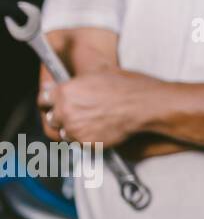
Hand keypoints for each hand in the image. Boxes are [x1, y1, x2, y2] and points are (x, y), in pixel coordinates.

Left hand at [37, 69, 158, 147]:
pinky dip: (86, 139)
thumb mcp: (99, 74)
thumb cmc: (128, 87)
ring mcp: (75, 128)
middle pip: (52, 118)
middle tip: (76, 114)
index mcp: (66, 90)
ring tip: (90, 123)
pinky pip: (78, 143)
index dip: (50, 101)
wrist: (145, 106)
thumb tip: (66, 85)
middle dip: (61, 117)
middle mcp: (66, 110)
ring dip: (73, 130)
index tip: (54, 103)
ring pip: (64, 133)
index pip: (43, 99)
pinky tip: (99, 130)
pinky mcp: (86, 143)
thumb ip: (76, 82)